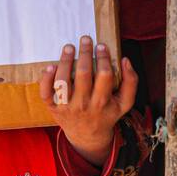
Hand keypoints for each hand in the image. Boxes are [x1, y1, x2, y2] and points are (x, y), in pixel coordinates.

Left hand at [38, 35, 137, 165]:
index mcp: (102, 102)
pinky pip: (46, 93)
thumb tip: (125, 60)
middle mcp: (83, 105)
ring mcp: (66, 107)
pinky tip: (51, 66)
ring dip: (65, 61)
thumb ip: (131, 82)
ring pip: (63, 81)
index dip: (103, 58)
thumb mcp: (124, 103)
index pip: (104, 75)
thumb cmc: (106, 114)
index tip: (101, 45)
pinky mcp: (53, 107)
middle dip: (84, 53)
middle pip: (83, 74)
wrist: (87, 136)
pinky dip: (46, 79)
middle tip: (85, 39)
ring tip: (69, 47)